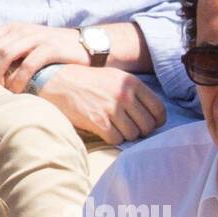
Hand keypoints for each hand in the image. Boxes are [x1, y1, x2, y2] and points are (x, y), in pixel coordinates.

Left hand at [0, 23, 89, 89]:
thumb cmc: (50, 51)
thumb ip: (5, 52)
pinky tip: (15, 90)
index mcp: (9, 29)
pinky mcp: (49, 48)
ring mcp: (35, 38)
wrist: (83, 46)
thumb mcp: (25, 46)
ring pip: (5, 55)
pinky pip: (28, 64)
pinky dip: (18, 79)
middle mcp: (19, 30)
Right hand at [38, 65, 164, 144]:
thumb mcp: (116, 78)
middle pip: (147, 126)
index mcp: (132, 83)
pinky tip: (104, 130)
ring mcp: (112, 108)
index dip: (156, 122)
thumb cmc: (89, 81)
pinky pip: (116, 139)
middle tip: (128, 127)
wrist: (59, 81)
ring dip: (125, 135)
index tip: (149, 124)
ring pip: (133, 135)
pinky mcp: (98, 121)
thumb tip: (152, 115)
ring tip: (115, 127)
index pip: (158, 110)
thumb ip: (134, 92)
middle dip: (140, 130)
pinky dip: (112, 139)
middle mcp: (124, 95)